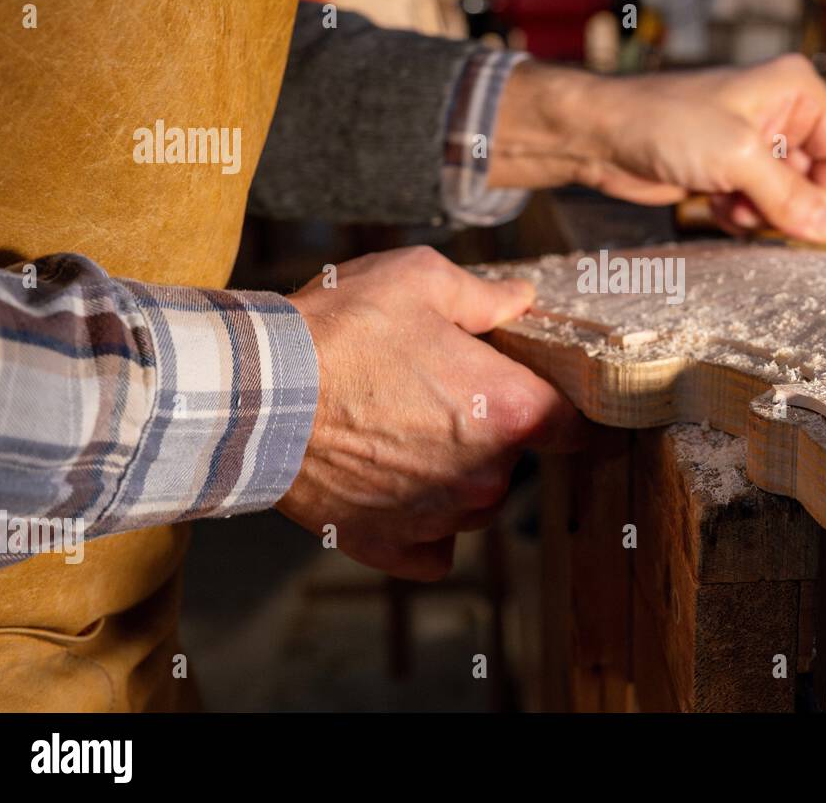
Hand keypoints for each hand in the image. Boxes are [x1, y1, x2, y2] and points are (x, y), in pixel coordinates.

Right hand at [279, 246, 585, 579]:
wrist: (254, 394)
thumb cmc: (340, 331)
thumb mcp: (420, 280)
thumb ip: (485, 296)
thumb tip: (519, 299)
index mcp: (510, 410)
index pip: (572, 423)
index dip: (555, 404)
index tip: (535, 393)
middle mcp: (486, 476)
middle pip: (514, 460)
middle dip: (487, 430)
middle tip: (436, 392)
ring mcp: (439, 518)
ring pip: (470, 501)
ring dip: (451, 473)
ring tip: (399, 429)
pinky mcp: (391, 545)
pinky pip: (429, 544)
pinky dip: (416, 521)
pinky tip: (388, 482)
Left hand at [489, 54, 825, 242]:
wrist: (602, 135)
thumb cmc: (664, 122)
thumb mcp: (738, 158)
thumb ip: (790, 196)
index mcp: (793, 90)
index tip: (816, 224)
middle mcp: (778, 113)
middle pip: (815, 178)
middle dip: (790, 205)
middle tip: (764, 216)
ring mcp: (752, 143)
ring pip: (785, 197)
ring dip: (763, 214)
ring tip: (733, 206)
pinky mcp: (727, 169)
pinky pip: (756, 205)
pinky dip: (742, 216)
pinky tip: (717, 207)